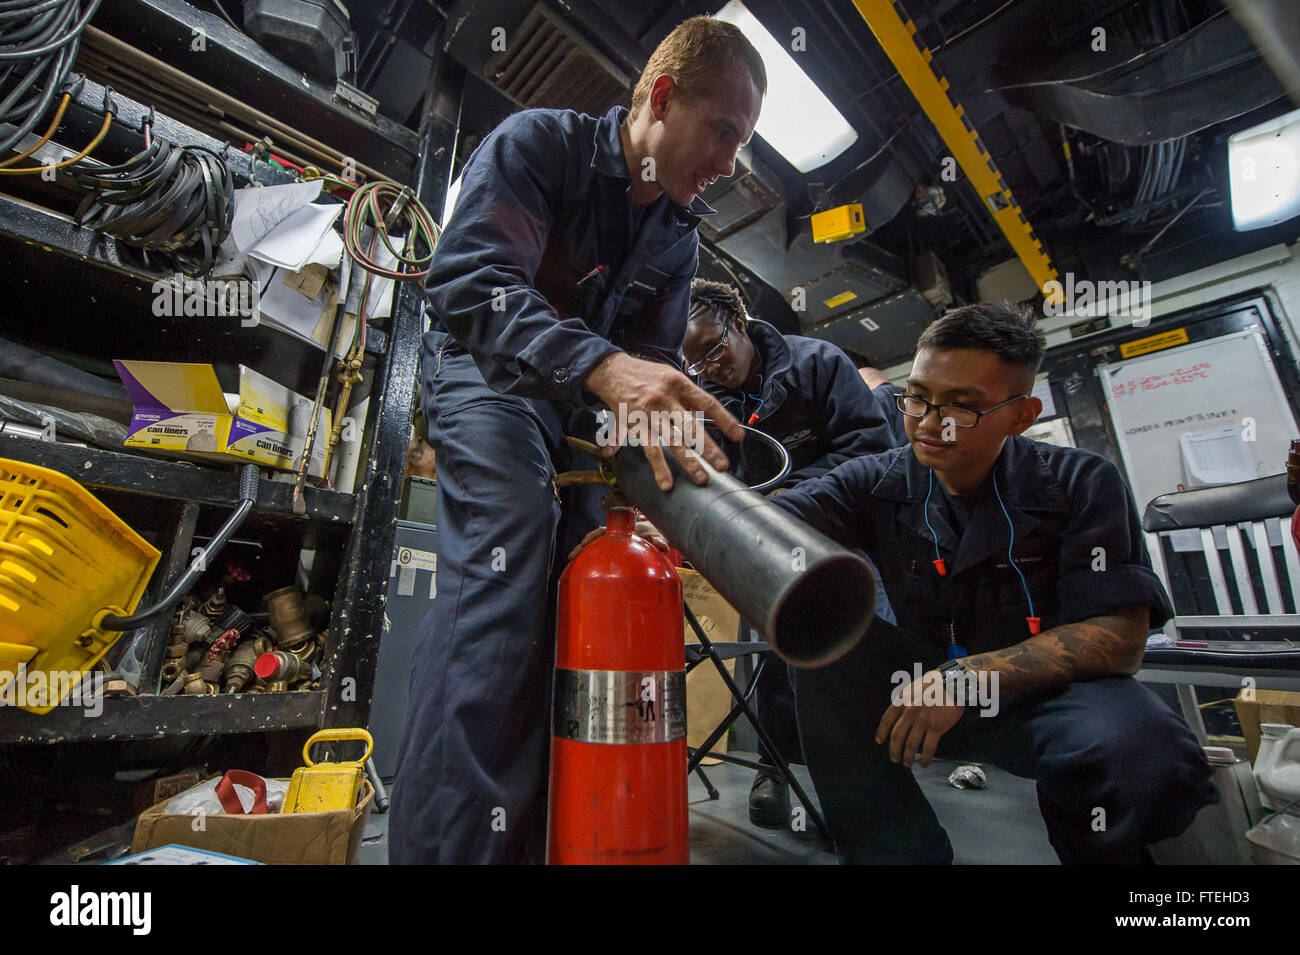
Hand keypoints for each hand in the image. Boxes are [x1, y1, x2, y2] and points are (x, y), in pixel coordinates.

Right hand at [568, 520, 669, 559]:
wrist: (658, 534)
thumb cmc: (657, 534)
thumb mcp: (658, 537)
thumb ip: (659, 541)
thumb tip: (665, 547)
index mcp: (622, 530)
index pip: (603, 531)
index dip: (592, 536)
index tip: (583, 543)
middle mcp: (616, 535)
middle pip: (595, 538)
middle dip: (582, 546)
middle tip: (571, 556)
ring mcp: (615, 543)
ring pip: (596, 545)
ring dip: (584, 552)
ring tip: (573, 562)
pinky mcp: (616, 551)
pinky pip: (602, 553)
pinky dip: (593, 558)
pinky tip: (585, 568)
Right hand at [584, 352, 741, 490]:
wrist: (611, 370)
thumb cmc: (646, 375)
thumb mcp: (670, 376)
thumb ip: (687, 397)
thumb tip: (704, 416)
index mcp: (679, 384)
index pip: (707, 403)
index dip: (724, 420)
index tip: (738, 436)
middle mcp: (666, 399)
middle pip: (692, 426)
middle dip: (709, 448)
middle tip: (722, 466)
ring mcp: (651, 414)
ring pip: (673, 441)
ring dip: (689, 462)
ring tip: (702, 478)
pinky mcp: (636, 426)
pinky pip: (650, 449)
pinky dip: (658, 467)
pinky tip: (666, 483)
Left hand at [874, 670, 966, 767]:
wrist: (953, 682)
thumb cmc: (934, 683)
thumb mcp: (913, 687)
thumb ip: (904, 699)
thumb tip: (898, 712)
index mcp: (902, 701)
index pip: (887, 720)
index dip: (881, 732)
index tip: (879, 741)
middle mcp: (909, 712)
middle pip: (897, 736)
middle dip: (894, 750)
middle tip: (894, 758)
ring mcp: (922, 721)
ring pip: (911, 745)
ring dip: (907, 757)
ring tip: (907, 763)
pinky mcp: (936, 727)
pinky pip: (928, 748)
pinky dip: (925, 758)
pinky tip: (924, 764)